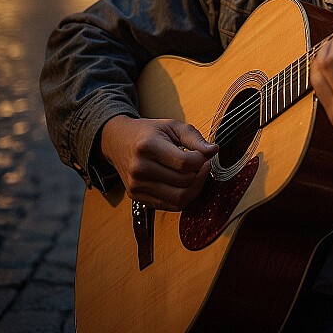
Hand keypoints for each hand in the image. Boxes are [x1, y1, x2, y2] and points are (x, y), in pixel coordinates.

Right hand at [99, 115, 217, 210]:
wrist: (118, 141)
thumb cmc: (149, 132)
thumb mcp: (172, 126)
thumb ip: (194, 137)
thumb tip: (214, 150)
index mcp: (147, 146)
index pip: (184, 163)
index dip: (202, 160)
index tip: (204, 153)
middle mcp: (139, 169)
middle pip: (183, 182)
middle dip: (200, 173)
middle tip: (202, 163)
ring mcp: (136, 186)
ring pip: (179, 199)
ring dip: (195, 187)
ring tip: (195, 173)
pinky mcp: (137, 197)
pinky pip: (170, 206)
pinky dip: (184, 196)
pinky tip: (185, 182)